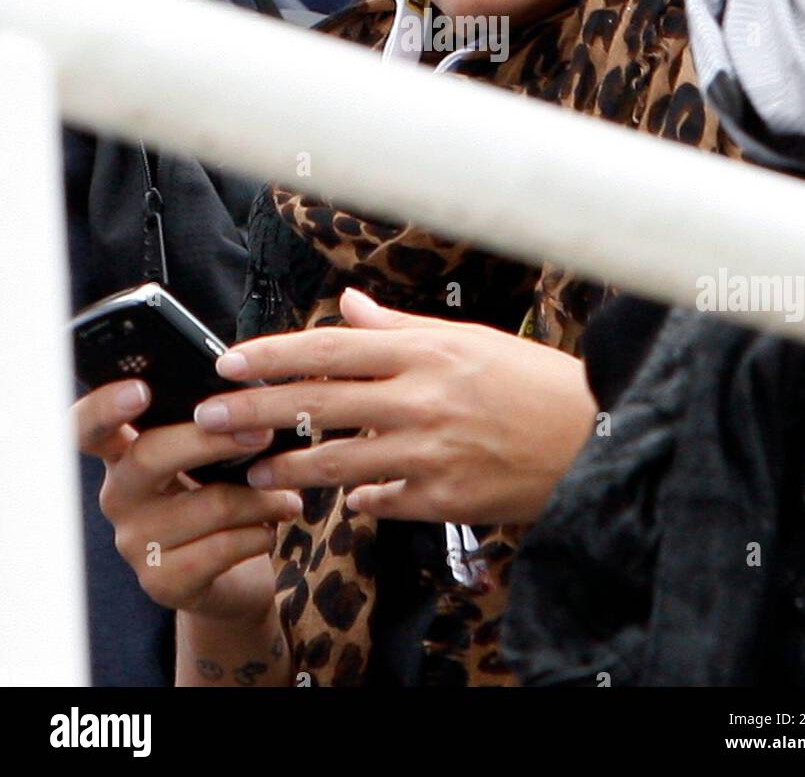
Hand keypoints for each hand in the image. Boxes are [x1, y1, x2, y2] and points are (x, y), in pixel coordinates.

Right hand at [73, 381, 302, 622]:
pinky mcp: (162, 582)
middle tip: (262, 432)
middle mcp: (119, 496)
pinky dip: (259, 534)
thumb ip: (211, 427)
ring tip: (288, 496)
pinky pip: (221, 548)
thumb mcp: (208, 460)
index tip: (140, 391)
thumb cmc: (219, 498)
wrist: (229, 580)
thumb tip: (250, 398)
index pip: (87, 426)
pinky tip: (270, 529)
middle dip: (214, 439)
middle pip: (151, 454)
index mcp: (123, 454)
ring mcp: (135, 542)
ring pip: (208, 504)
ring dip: (262, 498)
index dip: (105, 407)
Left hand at [195, 288, 597, 524]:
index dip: (273, 355)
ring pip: (339, 460)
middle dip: (256, 410)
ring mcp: (432, 452)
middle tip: (209, 418)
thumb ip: (399, 326)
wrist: (594, 435)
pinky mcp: (446, 499)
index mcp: (425, 351)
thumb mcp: (468, 339)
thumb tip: (346, 305)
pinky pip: (384, 501)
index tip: (229, 363)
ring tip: (254, 469)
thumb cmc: (532, 381)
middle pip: (320, 403)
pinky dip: (359, 500)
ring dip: (290, 466)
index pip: (330, 348)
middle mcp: (421, 398)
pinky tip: (343, 500)